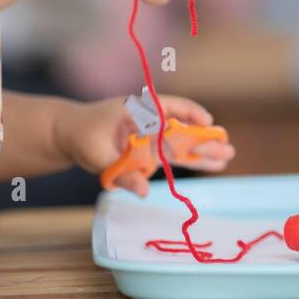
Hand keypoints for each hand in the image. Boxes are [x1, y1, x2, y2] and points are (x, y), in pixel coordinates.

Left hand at [53, 94, 234, 196]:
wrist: (71, 134)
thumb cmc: (83, 136)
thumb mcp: (97, 156)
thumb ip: (122, 174)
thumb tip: (145, 192)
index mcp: (138, 110)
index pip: (169, 107)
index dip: (190, 112)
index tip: (206, 121)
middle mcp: (151, 120)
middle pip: (182, 128)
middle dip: (205, 137)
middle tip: (227, 148)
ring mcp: (153, 135)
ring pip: (183, 142)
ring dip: (204, 150)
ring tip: (227, 156)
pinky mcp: (152, 149)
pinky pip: (176, 154)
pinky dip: (193, 159)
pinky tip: (213, 165)